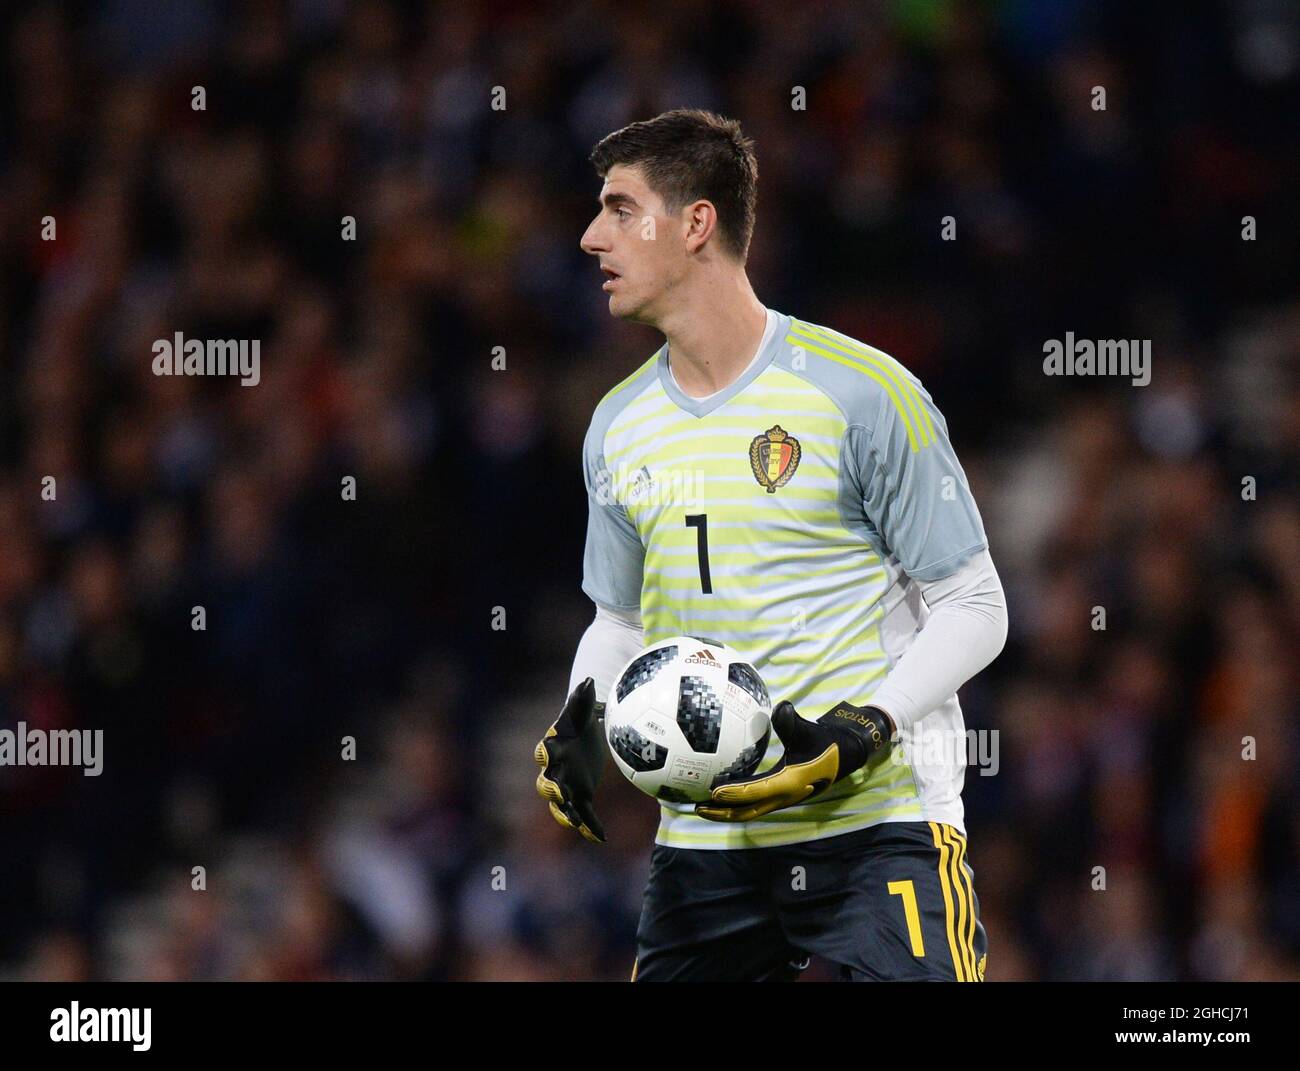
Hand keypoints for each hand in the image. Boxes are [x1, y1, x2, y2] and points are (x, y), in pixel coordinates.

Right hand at [534, 677, 606, 842]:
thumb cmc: (582, 722)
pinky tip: (601, 838)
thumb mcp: (583, 711)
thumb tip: (589, 680)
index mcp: (553, 748)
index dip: (544, 754)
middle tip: (559, 794)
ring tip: (577, 824)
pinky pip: (584, 815)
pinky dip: (590, 827)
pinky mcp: (580, 796)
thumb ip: (583, 699)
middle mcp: (555, 770)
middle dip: (550, 790)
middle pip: (545, 784)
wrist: (586, 736)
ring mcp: (566, 786)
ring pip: (560, 806)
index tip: (547, 754)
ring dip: (567, 815)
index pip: (544, 752)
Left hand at [695, 700, 893, 821]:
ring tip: (700, 806)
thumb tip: (782, 707)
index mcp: (789, 783)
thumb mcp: (811, 732)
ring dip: (726, 811)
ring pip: (749, 810)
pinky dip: (736, 802)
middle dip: (722, 812)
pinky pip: (753, 802)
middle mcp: (783, 796)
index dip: (734, 793)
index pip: (756, 792)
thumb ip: (794, 722)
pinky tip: (719, 793)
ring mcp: (780, 799)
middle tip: (696, 807)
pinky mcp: (779, 795)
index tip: (713, 792)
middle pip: (747, 811)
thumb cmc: (826, 743)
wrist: (844, 756)